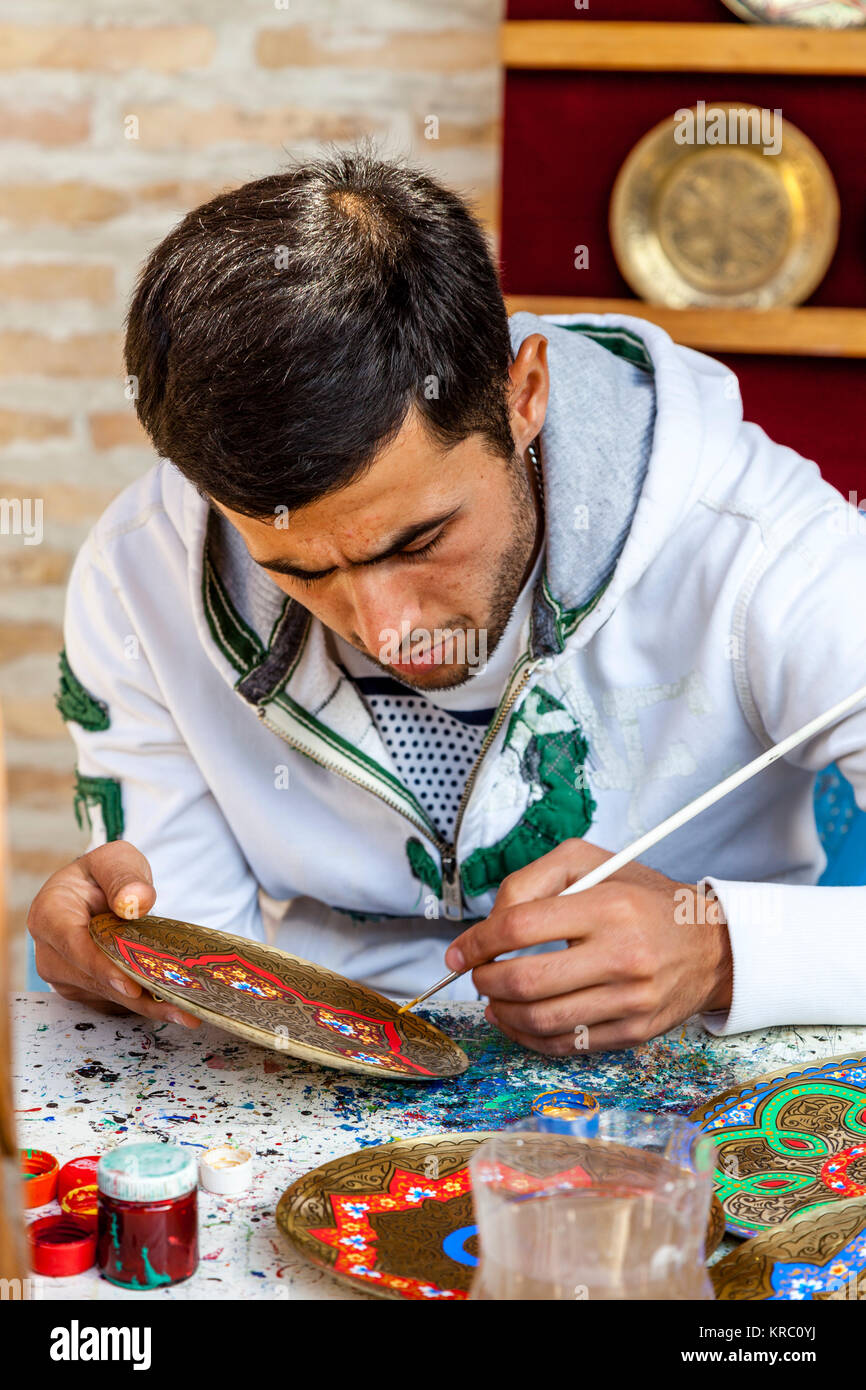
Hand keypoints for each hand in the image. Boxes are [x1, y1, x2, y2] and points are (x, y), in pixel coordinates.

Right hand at [27, 841, 199, 1028]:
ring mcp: (65, 974)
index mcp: (49, 913)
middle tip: (178, 1006)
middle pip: (92, 978)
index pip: (73, 945)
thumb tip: (133, 901)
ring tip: (186, 1012)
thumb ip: (124, 877)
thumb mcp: (117, 861)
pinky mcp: (84, 989)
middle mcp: (50, 950)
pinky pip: (114, 1001)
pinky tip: (176, 1007)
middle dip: (134, 995)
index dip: (101, 968)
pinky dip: (144, 1005)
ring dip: (145, 1006)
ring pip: (106, 996)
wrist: (101, 890)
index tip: (130, 985)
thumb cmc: (105, 873)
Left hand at [445, 839, 731, 1054]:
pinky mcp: (635, 1032)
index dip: (478, 942)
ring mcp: (631, 999)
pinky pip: (568, 1045)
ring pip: (541, 1020)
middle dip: (485, 981)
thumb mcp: (591, 863)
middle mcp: (622, 955)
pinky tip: (519, 1020)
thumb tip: (490, 925)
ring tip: (493, 999)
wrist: (710, 944)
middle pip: (525, 980)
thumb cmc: (643, 899)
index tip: (460, 952)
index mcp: (608, 906)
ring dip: (502, 1013)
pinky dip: (530, 1037)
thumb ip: (533, 881)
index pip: (520, 926)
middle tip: (477, 974)